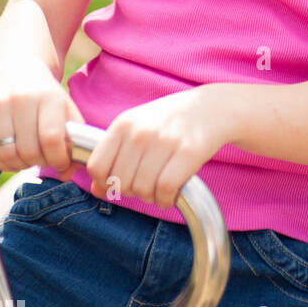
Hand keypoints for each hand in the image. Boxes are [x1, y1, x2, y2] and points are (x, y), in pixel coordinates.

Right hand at [0, 58, 83, 178]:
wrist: (18, 70)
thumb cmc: (48, 99)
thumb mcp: (67, 112)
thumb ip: (74, 143)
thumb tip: (68, 173)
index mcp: (49, 96)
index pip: (51, 138)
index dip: (58, 159)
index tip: (61, 162)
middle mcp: (22, 98)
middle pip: (28, 150)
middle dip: (39, 163)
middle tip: (44, 159)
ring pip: (7, 154)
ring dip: (20, 165)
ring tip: (29, 157)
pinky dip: (2, 163)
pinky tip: (13, 156)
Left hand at [84, 88, 226, 210]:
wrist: (211, 107)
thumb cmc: (169, 121)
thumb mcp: (137, 129)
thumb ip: (114, 156)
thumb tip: (96, 191)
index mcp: (123, 123)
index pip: (97, 167)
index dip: (105, 182)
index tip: (120, 182)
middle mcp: (141, 131)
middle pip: (120, 183)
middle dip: (131, 192)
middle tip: (145, 184)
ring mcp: (165, 141)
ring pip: (142, 189)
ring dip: (150, 197)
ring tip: (159, 188)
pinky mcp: (188, 152)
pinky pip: (166, 190)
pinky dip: (166, 200)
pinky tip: (171, 195)